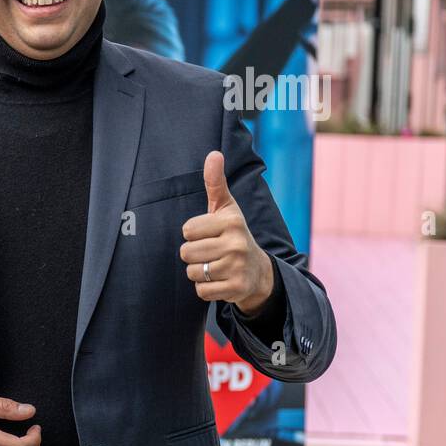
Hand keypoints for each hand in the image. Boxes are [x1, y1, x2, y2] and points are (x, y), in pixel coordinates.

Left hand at [179, 151, 273, 314]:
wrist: (259, 271)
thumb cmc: (233, 235)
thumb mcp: (226, 208)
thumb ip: (215, 183)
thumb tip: (213, 154)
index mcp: (232, 222)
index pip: (187, 230)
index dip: (193, 234)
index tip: (210, 234)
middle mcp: (237, 244)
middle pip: (186, 253)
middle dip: (194, 255)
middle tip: (212, 252)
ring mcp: (238, 267)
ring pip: (192, 272)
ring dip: (199, 272)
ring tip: (217, 265)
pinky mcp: (236, 289)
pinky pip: (201, 291)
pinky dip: (206, 289)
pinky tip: (220, 281)